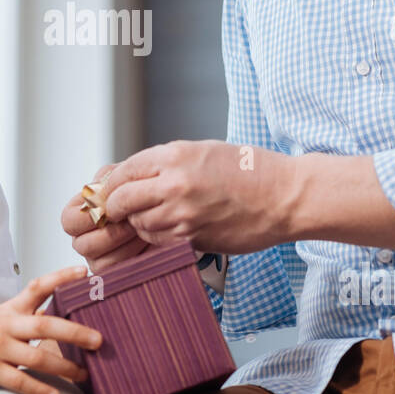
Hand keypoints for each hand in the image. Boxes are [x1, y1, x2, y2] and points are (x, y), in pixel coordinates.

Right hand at [0, 266, 101, 393]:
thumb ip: (23, 318)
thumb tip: (53, 317)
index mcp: (9, 309)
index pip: (39, 286)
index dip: (62, 278)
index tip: (86, 273)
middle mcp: (6, 325)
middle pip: (46, 324)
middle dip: (76, 332)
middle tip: (100, 340)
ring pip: (38, 356)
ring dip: (65, 367)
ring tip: (84, 374)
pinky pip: (20, 382)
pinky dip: (40, 390)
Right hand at [61, 163, 150, 273]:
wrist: (165, 208)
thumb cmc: (142, 190)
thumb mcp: (124, 176)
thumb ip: (109, 180)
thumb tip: (99, 193)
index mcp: (78, 214)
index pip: (68, 221)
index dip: (87, 216)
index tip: (109, 208)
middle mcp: (84, 238)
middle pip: (82, 245)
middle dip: (110, 232)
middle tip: (131, 220)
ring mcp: (98, 257)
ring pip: (98, 261)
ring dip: (123, 243)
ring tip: (141, 227)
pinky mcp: (115, 271)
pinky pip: (116, 271)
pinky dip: (133, 255)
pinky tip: (146, 240)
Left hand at [101, 140, 291, 254]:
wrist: (285, 196)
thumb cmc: (248, 170)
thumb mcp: (202, 151)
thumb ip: (165, 163)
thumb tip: (131, 177)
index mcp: (174, 155)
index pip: (122, 172)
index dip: (111, 186)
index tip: (109, 194)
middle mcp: (174, 183)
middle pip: (122, 200)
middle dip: (117, 208)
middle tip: (120, 212)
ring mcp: (183, 213)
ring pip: (138, 224)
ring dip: (139, 224)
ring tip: (155, 217)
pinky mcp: (194, 238)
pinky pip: (159, 242)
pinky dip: (157, 238)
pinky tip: (171, 229)